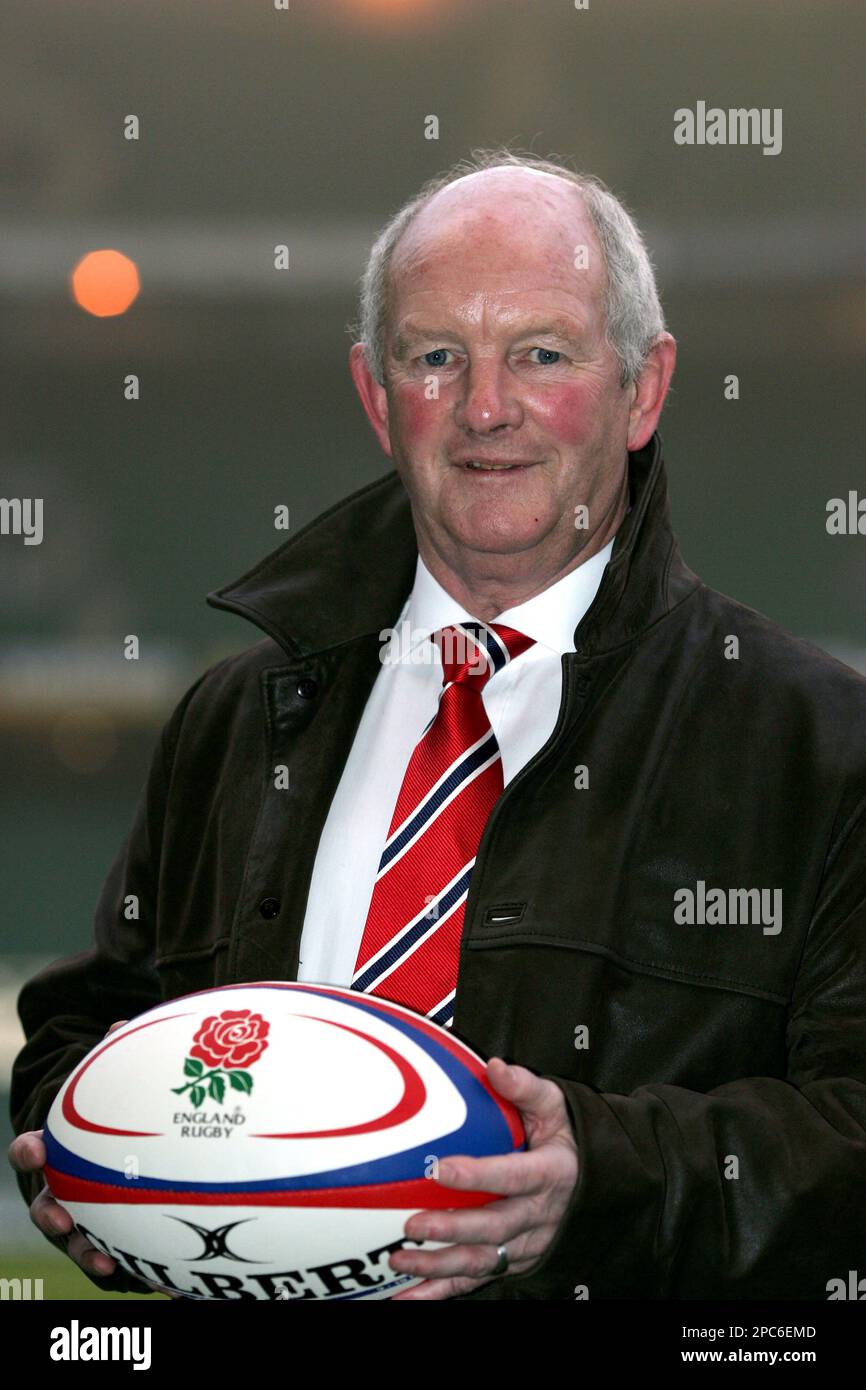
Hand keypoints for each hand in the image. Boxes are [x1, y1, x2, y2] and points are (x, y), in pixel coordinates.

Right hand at [7, 1020, 129, 1282]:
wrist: (112, 1146)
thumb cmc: (107, 1109)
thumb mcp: (107, 1082)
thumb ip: (111, 1057)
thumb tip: (123, 1023)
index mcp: (54, 1151)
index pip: (30, 1149)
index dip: (28, 1149)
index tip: (32, 1146)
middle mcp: (59, 1189)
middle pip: (45, 1206)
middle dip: (50, 1214)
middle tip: (61, 1218)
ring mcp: (81, 1218)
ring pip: (76, 1241)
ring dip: (86, 1253)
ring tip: (104, 1264)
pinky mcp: (109, 1240)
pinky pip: (118, 1257)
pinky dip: (132, 1270)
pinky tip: (163, 1284)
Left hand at [390, 1057, 577, 1299]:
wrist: (600, 1182)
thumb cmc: (568, 1136)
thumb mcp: (557, 1106)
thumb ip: (526, 1087)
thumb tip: (494, 1066)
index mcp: (550, 1173)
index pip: (513, 1175)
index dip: (478, 1175)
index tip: (440, 1169)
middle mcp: (539, 1215)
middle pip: (494, 1227)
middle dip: (452, 1229)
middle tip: (412, 1224)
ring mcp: (526, 1244)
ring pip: (482, 1261)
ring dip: (439, 1266)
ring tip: (398, 1259)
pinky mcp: (514, 1262)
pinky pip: (477, 1280)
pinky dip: (442, 1293)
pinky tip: (408, 1298)